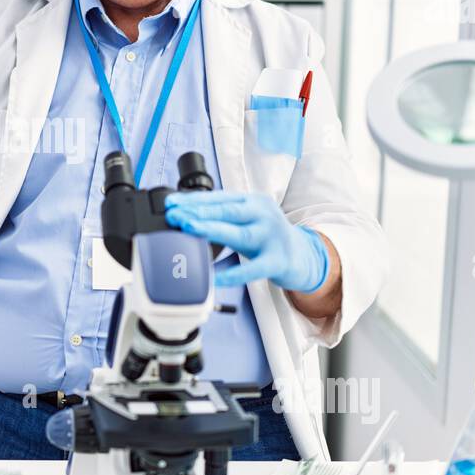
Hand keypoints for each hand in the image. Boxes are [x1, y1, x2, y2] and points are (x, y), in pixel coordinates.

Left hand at [164, 191, 328, 292]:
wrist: (303, 256)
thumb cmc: (267, 236)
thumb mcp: (248, 219)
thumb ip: (222, 217)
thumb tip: (185, 218)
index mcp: (253, 201)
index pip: (220, 197)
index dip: (193, 200)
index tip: (171, 203)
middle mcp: (263, 214)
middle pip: (227, 210)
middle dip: (198, 211)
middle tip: (174, 215)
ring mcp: (271, 237)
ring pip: (238, 233)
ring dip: (212, 230)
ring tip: (189, 229)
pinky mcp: (277, 261)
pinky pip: (252, 269)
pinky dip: (232, 274)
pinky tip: (214, 278)